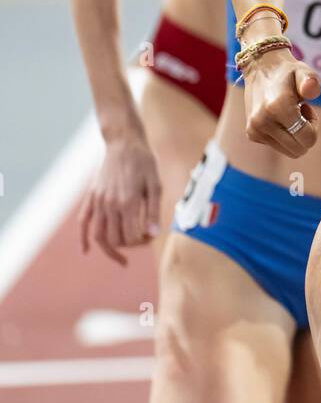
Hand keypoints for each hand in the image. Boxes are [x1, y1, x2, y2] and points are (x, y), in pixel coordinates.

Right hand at [78, 137, 161, 264]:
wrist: (124, 143)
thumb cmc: (144, 163)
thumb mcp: (156, 185)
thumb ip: (154, 211)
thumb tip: (153, 234)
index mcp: (128, 202)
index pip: (132, 236)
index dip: (143, 242)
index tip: (151, 236)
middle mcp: (110, 204)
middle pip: (116, 239)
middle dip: (130, 246)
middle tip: (142, 241)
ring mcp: (98, 202)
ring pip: (99, 236)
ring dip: (110, 250)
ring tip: (122, 259)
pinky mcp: (91, 198)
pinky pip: (83, 222)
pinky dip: (83, 239)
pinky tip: (86, 251)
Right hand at [243, 47, 320, 157]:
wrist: (260, 68)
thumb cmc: (288, 72)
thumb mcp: (303, 71)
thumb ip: (311, 81)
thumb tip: (311, 90)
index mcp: (277, 106)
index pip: (308, 138)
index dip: (314, 126)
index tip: (306, 108)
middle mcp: (263, 121)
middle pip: (299, 150)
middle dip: (305, 133)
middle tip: (300, 112)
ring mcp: (255, 129)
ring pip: (290, 151)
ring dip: (295, 135)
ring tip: (289, 114)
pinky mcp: (252, 134)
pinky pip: (278, 147)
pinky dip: (284, 135)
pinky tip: (279, 117)